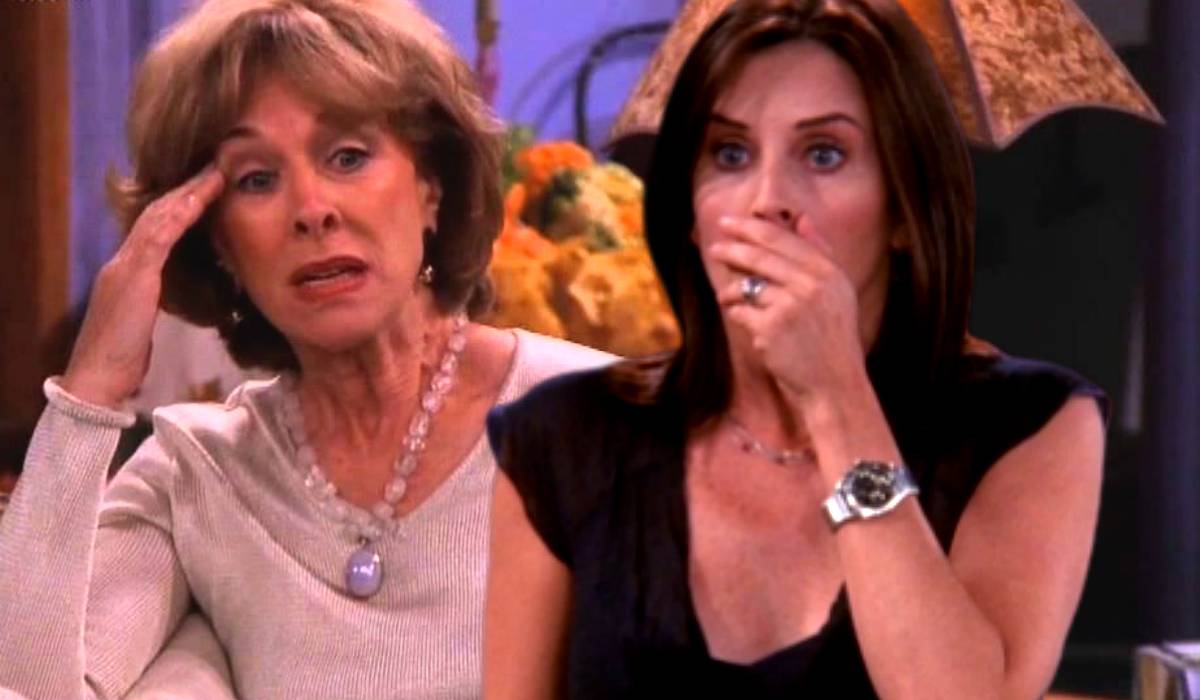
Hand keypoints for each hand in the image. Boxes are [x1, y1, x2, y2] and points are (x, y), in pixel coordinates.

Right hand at [61, 166, 224, 406]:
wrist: (95, 380)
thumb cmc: (121, 359)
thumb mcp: (142, 322)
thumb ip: (155, 300)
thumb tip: (177, 291)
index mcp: (128, 272)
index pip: (156, 228)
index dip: (181, 205)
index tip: (207, 188)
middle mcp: (123, 262)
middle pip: (157, 214)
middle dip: (186, 189)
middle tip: (215, 167)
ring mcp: (124, 268)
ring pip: (158, 218)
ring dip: (187, 194)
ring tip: (213, 174)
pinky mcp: (131, 278)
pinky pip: (157, 238)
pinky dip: (178, 216)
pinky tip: (198, 200)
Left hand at [710, 215, 865, 399]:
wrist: (834, 385)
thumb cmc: (831, 338)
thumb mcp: (838, 292)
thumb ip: (821, 253)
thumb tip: (802, 218)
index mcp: (828, 271)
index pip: (782, 239)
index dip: (751, 228)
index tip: (729, 223)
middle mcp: (811, 284)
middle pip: (760, 256)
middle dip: (732, 250)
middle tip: (714, 249)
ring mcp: (790, 305)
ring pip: (747, 285)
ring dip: (730, 290)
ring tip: (724, 296)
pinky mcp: (771, 328)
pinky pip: (741, 312)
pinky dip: (738, 316)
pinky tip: (744, 323)